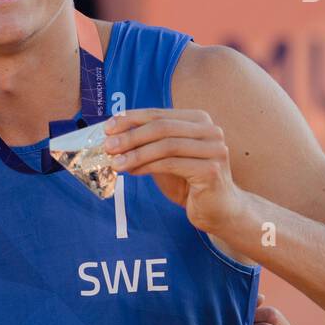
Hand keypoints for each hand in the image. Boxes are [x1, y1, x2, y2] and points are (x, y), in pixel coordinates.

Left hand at [104, 108, 246, 234]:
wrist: (217, 210)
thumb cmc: (188, 182)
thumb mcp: (163, 158)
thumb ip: (146, 145)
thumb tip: (113, 137)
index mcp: (198, 120)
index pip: (158, 113)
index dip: (131, 119)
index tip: (108, 128)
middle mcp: (210, 130)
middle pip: (162, 127)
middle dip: (130, 136)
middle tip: (107, 147)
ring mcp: (214, 149)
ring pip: (166, 145)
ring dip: (136, 153)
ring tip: (116, 163)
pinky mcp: (212, 170)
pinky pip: (172, 164)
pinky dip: (148, 166)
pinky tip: (133, 172)